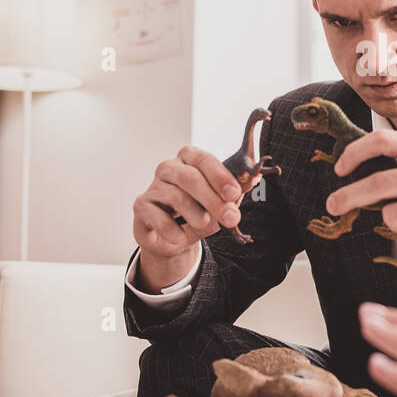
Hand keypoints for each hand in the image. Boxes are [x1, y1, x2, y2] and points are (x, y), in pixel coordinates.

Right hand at [132, 147, 243, 280]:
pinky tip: (180, 236)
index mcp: (189, 159)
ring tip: (204, 224)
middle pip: (189, 178)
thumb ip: (235, 191)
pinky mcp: (141, 206)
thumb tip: (255, 177)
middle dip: (213, 200)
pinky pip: (158, 218)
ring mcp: (153, 187)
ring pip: (176, 197)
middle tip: (231, 218)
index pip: (203, 159)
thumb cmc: (199, 211)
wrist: (175, 237)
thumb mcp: (221, 202)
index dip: (220, 176)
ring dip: (196, 215)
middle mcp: (168, 168)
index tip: (234, 194)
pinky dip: (173, 231)